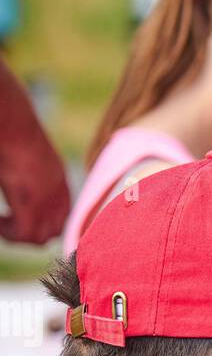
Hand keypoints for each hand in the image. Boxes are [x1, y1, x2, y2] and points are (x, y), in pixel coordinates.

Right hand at [0, 62, 69, 243]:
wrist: (13, 118)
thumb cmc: (13, 129)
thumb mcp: (27, 154)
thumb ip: (28, 175)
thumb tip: (17, 181)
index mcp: (58, 181)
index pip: (61, 217)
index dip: (43, 225)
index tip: (20, 219)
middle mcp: (57, 193)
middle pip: (53, 232)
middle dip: (30, 235)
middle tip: (8, 225)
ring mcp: (47, 198)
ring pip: (40, 237)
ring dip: (18, 235)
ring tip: (1, 222)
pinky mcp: (31, 201)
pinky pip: (23, 232)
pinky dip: (7, 232)